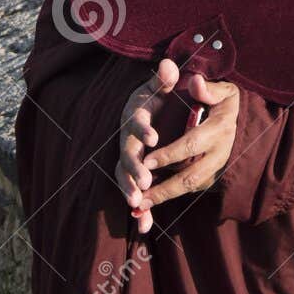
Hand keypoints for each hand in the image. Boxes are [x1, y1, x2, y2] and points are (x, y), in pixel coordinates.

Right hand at [116, 58, 181, 236]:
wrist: (140, 112)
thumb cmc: (153, 99)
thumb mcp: (157, 87)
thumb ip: (163, 79)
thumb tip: (169, 65)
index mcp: (134, 117)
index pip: (136, 122)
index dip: (143, 129)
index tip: (154, 136)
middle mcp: (127, 139)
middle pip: (126, 154)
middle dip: (134, 168)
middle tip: (144, 180)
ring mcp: (128, 158)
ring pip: (124, 176)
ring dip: (130, 189)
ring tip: (138, 203)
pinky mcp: (132, 174)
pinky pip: (133, 192)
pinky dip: (140, 210)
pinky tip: (145, 228)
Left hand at [136, 71, 239, 227]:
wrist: (243, 117)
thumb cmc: (226, 100)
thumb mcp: (223, 89)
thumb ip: (208, 88)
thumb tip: (195, 82)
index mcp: (219, 129)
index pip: (191, 144)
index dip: (169, 154)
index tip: (146, 161)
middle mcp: (219, 153)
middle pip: (190, 176)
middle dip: (165, 187)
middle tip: (141, 194)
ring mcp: (216, 167)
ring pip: (189, 187)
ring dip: (165, 197)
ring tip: (141, 206)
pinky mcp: (211, 175)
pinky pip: (190, 188)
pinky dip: (171, 196)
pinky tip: (151, 202)